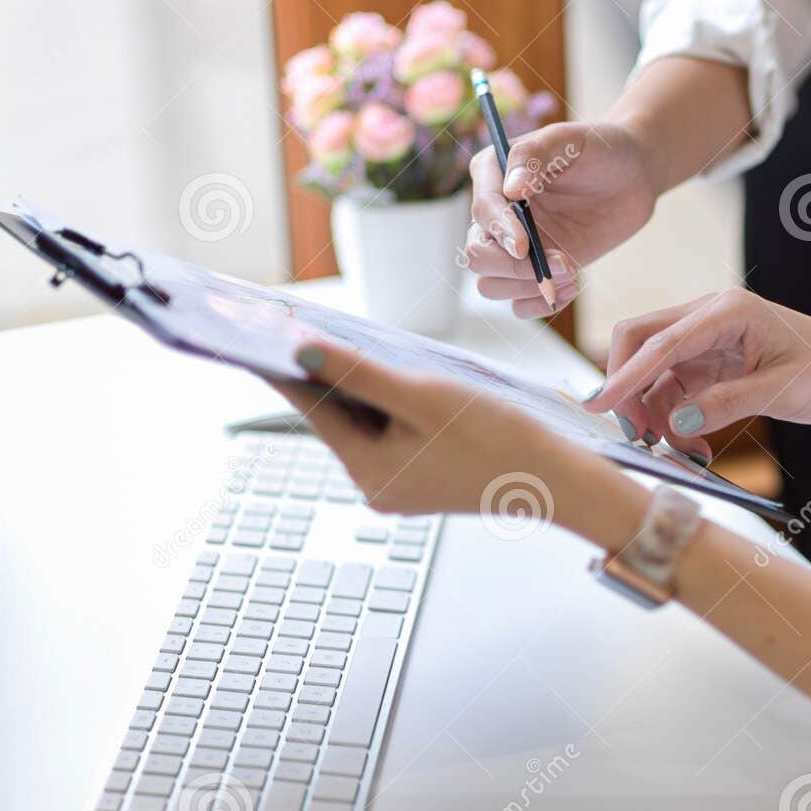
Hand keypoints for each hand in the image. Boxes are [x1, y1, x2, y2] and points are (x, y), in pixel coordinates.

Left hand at [270, 341, 577, 518]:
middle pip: (337, 416)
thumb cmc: (496, 436)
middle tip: (301, 327)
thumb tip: (300, 350)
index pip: (312, 408)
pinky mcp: (422, 476)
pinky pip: (391, 432)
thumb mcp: (422, 393)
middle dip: (327, 373)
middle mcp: (376, 483)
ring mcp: (399, 483)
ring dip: (361, 386)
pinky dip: (389, 404)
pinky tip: (398, 378)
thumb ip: (358, 372)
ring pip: (365, 422)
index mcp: (368, 469)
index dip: (284, 367)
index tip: (255, 336)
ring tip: (354, 347)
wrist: (555, 477)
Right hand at [465, 119, 658, 317]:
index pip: (482, 209)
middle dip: (512, 267)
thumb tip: (510, 190)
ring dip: (526, 288)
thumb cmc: (600, 149)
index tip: (524, 245)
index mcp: (493, 174)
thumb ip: (533, 156)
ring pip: (490, 285)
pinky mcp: (537, 270)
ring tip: (570, 272)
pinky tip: (572, 286)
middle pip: (477, 254)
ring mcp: (515, 246)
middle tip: (560, 263)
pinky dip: (538, 304)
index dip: (499, 230)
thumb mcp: (569, 140)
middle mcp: (497, 214)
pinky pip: (518, 303)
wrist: (634, 176)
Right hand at [581, 289, 810, 460]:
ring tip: (681, 451)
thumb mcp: (781, 391)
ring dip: (656, 413)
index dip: (626, 375)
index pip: (662, 340)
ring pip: (654, 372)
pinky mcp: (709, 362)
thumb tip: (678, 422)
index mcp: (728, 310)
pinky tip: (693, 445)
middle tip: (636, 434)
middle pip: (642, 343)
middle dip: (630, 389)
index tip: (600, 404)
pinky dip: (674, 418)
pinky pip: (674, 389)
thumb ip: (726, 404)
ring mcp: (706, 340)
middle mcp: (710, 317)